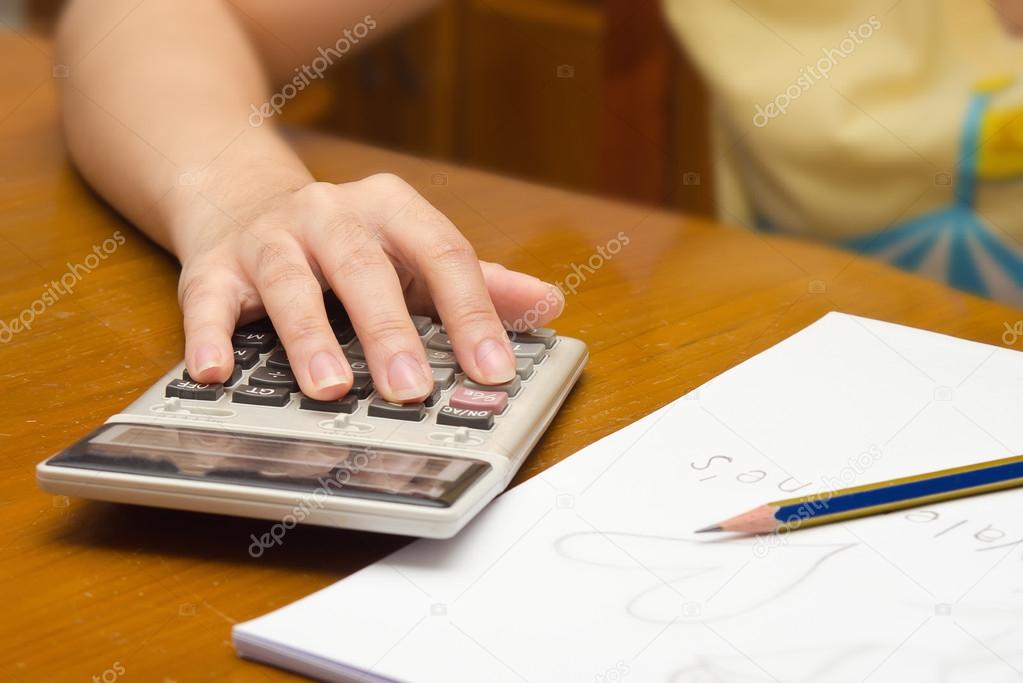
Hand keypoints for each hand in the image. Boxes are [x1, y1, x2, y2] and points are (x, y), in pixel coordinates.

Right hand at [176, 173, 563, 402]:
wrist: (245, 198)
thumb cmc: (348, 243)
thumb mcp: (416, 252)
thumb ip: (479, 282)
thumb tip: (547, 304)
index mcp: (392, 210)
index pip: (443, 254)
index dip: (472, 313)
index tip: (494, 370)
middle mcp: (331, 215)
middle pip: (365, 270)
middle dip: (390, 333)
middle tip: (412, 391)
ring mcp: (270, 237)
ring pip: (290, 283)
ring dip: (310, 337)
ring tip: (332, 389)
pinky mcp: (214, 265)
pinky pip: (207, 299)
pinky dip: (209, 335)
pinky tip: (215, 372)